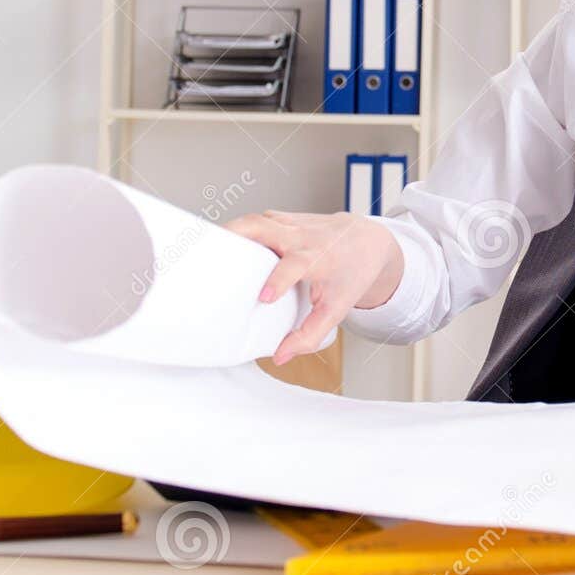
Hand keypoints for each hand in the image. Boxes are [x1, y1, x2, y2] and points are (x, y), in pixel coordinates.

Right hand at [221, 210, 403, 363]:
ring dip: (231, 230)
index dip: (279, 279)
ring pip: (257, 219)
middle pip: (266, 227)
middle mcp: (304, 236)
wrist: (369, 241)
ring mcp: (293, 223)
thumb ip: (310, 334)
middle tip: (210, 253)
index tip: (263, 297)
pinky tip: (223, 243)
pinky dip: (239, 229)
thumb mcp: (338, 309)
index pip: (296, 264)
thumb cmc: (352, 275)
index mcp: (319, 257)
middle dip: (237, 236)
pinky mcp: (284, 218)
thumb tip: (280, 356)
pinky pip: (257, 220)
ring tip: (205, 247)